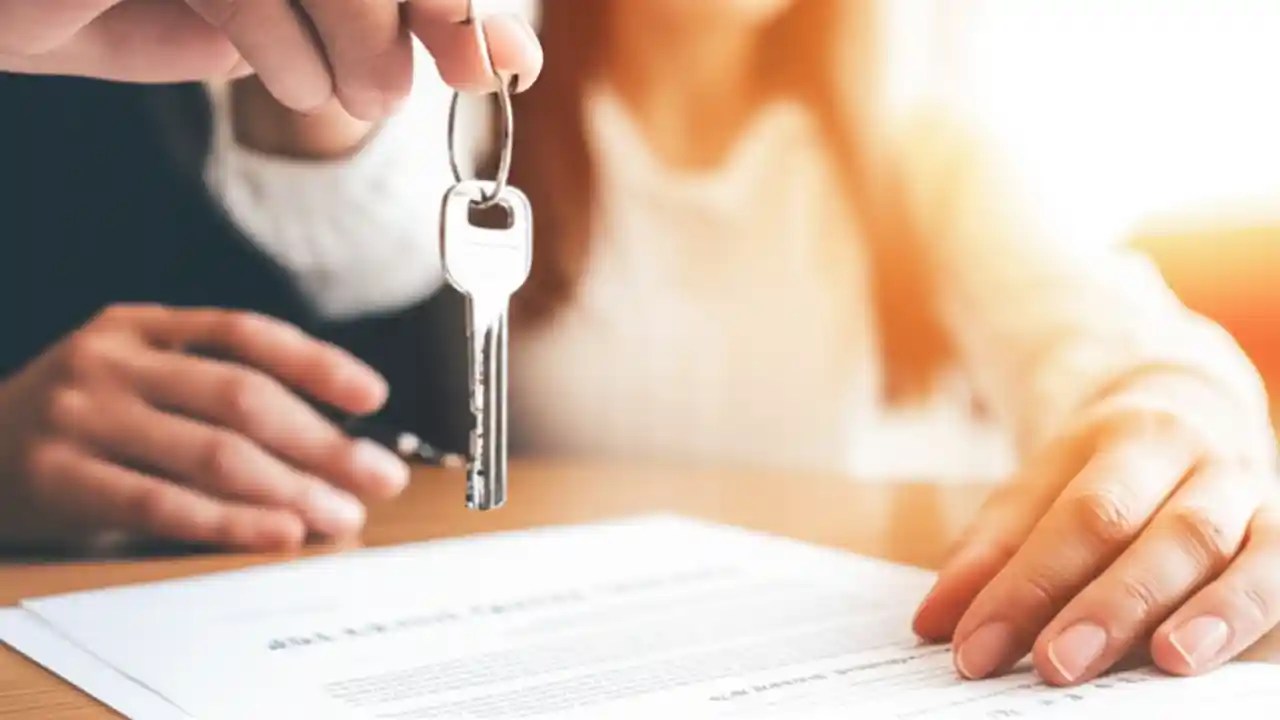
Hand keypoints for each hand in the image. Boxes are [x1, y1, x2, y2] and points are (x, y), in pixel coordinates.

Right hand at [0, 1, 542, 119]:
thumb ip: (372, 33)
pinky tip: (299, 83)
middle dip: (440, 11)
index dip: (456, 2)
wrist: (1, 7)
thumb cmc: (125, 3)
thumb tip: (495, 53)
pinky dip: (289, 48)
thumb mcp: (271, 28)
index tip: (506, 57)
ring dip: (370, 42)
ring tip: (366, 98)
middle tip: (458, 75)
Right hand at [0, 305, 410, 551]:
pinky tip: (279, 533)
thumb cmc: (80, 419)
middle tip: (380, 476)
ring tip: (343, 515)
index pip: (246, 333)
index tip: (374, 396)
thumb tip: (333, 440)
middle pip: (243, 398)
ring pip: (212, 453)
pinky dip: (230, 522)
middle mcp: (112, 360)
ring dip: (292, 489)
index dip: (317, 362)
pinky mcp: (58, 478)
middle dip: (324, 442)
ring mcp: (81, 416)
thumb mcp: (136, 377)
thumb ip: (212, 390)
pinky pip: (162, 504)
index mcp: (142, 327)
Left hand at [913, 372, 1279, 684]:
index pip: (1062, 518)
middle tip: (1052, 665)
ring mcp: (1237, 487)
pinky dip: (1241, 611)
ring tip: (1164, 661)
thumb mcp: (1038, 492)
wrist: (1191, 409)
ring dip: (1190, 608)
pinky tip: (1209, 656)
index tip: (971, 650)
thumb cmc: (1100, 476)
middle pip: (1135, 528)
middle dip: (1095, 604)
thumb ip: (988, 556)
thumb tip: (932, 624)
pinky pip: (1274, 568)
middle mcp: (1180, 455)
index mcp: (1109, 437)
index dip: (1018, 589)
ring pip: (1210, 544)